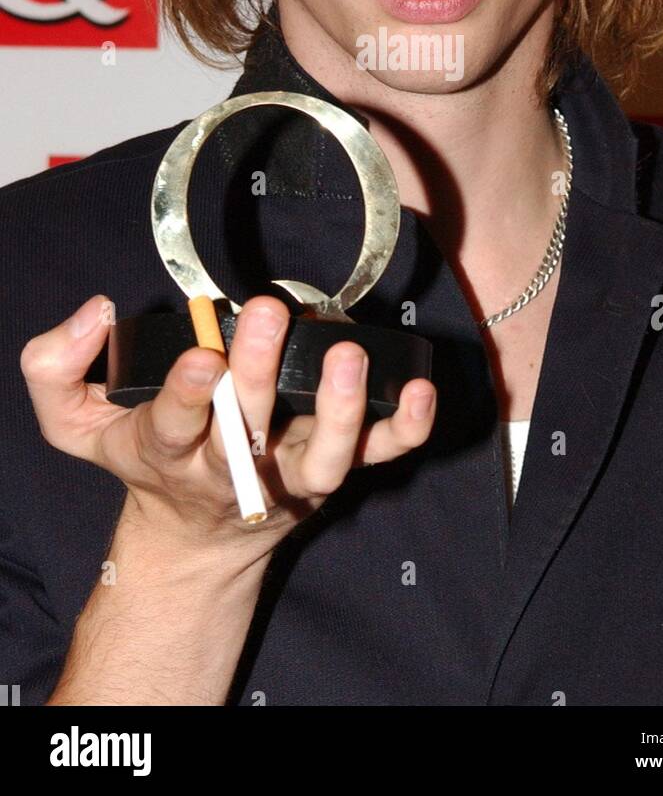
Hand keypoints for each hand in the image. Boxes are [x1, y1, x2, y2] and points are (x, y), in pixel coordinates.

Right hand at [20, 294, 436, 561]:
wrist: (195, 538)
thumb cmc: (145, 460)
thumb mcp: (74, 424)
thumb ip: (56, 369)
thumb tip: (95, 313)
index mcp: (169, 451)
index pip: (174, 423)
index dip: (186, 391)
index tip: (201, 354)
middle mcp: (232, 468)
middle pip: (246, 429)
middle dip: (257, 375)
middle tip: (268, 316)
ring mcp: (290, 474)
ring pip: (321, 455)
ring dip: (337, 409)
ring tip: (345, 355)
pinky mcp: (333, 475)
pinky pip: (378, 458)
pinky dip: (404, 429)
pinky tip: (419, 389)